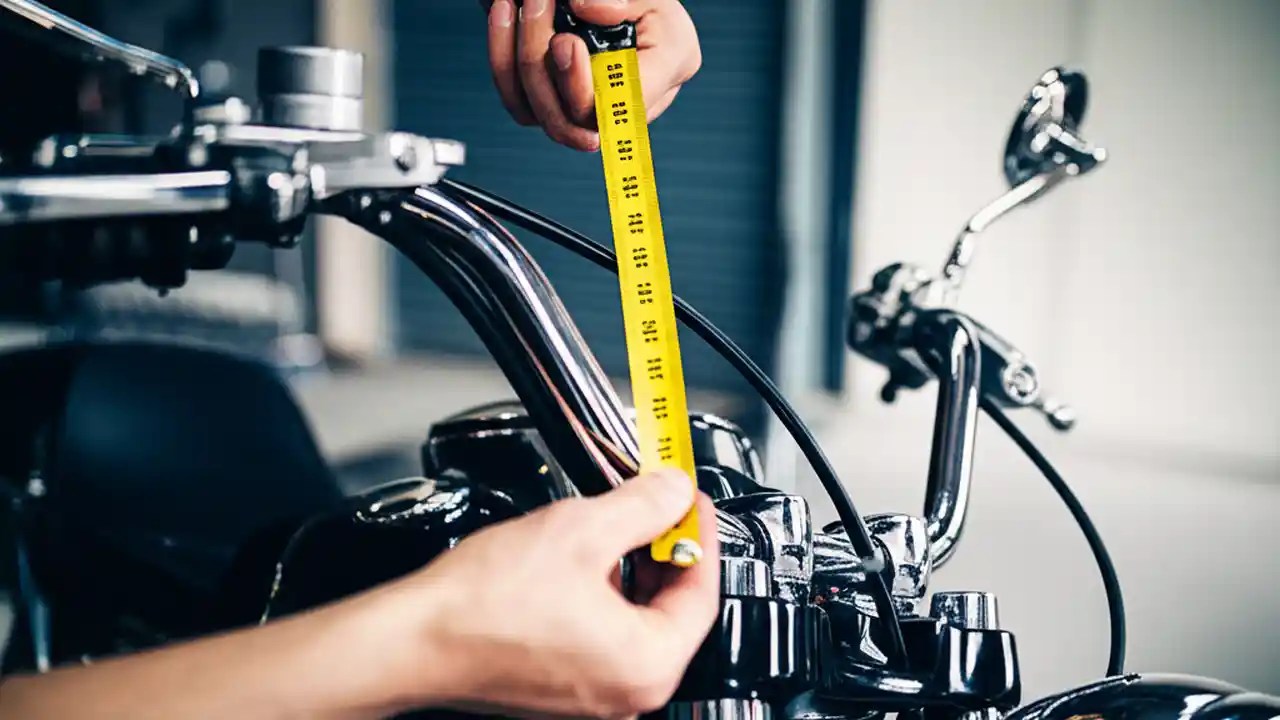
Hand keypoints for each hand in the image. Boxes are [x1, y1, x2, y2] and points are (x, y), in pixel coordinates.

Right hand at [390, 469, 719, 717]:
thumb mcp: (583, 530)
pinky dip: (604, 595)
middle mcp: (627, 694)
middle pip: (672, 609)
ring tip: (618, 523)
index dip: (698, 534)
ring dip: (634, 569)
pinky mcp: (561, 689)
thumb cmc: (484, 604)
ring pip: (635, 621)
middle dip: (666, 549)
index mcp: (646, 665)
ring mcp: (594, 697)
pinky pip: (603, 637)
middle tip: (660, 504)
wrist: (414, 638)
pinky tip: (585, 561)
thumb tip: (674, 491)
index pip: (702, 592)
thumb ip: (645, 505)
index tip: (691, 499)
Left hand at [485, 0, 701, 150]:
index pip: (621, 107)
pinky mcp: (561, 108)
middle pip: (575, 118)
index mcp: (668, 70)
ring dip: (515, 58)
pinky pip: (523, 104)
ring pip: (542, 115)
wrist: (626, 8)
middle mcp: (632, 105)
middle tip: (534, 6)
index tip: (564, 41)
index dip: (583, 86)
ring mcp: (594, 112)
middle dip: (542, 64)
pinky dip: (504, 62)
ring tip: (512, 4)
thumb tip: (582, 8)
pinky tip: (502, 17)